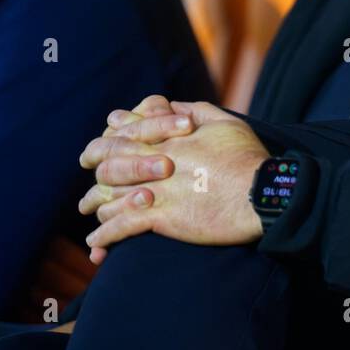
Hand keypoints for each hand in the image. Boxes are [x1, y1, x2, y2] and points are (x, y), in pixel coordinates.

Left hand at [82, 102, 270, 261]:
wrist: (262, 193)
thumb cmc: (248, 157)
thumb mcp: (225, 122)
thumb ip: (195, 109)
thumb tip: (171, 104)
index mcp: (170, 140)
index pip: (125, 134)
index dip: (107, 138)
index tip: (98, 145)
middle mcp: (157, 164)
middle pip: (110, 163)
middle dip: (93, 167)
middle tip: (87, 177)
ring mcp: (158, 192)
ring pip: (110, 197)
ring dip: (95, 205)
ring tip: (88, 212)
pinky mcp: (163, 218)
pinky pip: (122, 227)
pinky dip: (105, 236)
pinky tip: (97, 245)